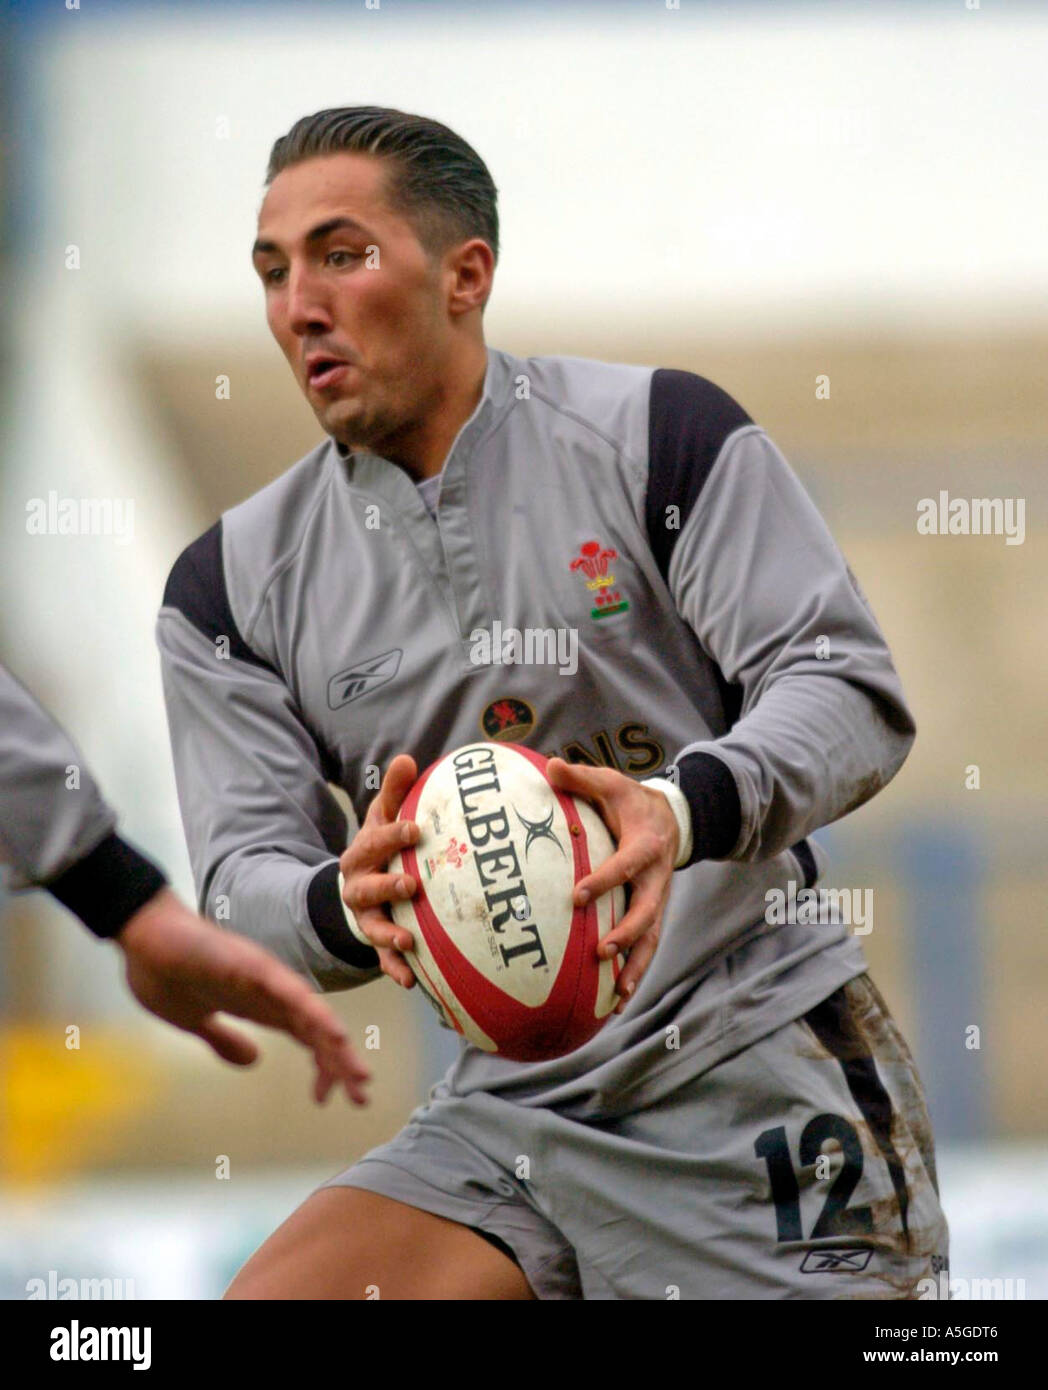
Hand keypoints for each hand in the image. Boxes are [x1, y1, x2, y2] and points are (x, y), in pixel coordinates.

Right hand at [116, 888, 372, 1103]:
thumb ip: (224, 1039)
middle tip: (362, 1096)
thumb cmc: (163, 970)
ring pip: (313, 1013)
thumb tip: (253, 1062)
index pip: (307, 1038)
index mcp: (260, 1007)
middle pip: (319, 1030)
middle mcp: (272, 993)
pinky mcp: (252, 966)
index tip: (329, 1099)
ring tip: (358, 1074)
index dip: (325, 1067)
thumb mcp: (195, 1021)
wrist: (139, 933)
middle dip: (342, 1064)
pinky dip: (313, 1012)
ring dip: (337, 1044)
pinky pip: (290, 991)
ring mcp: (265, 978)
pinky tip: (334, 1034)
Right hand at [338, 753, 419, 990]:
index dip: (393, 835)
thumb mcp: (382, 818)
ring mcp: (366, 918)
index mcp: (361, 854)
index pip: (375, 842)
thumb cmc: (379, 848)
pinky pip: (383, 961)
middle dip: (387, 887)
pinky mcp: (376, 944)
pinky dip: (395, 971)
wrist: (356, 889)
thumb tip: (408, 757)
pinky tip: (412, 981)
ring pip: (373, 928)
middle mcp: (359, 888)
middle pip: (368, 888)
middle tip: (411, 886)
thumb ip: (395, 792)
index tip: (416, 829)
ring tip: (408, 942)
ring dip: (389, 936)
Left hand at [546, 758, 679, 1012]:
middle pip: (648, 912)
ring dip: (636, 967)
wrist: (673, 818)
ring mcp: (657, 900)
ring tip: (617, 995)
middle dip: (627, 933)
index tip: (578, 895)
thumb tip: (551, 765)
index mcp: (645, 846)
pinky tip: (616, 1001)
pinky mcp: (653, 914)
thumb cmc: (630, 802)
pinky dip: (635, 974)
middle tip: (602, 951)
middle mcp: (656, 878)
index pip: (626, 865)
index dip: (605, 880)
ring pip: (651, 939)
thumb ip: (581, 778)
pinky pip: (646, 947)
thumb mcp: (611, 783)